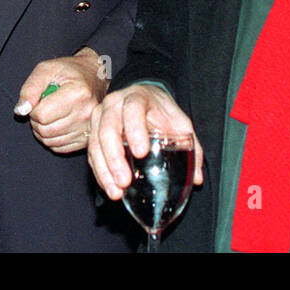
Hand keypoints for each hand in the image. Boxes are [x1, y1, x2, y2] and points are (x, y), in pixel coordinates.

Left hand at [15, 48, 107, 153]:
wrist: (96, 77)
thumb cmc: (70, 71)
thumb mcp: (46, 69)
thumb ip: (30, 89)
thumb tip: (21, 111)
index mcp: (78, 94)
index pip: (42, 115)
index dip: (33, 108)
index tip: (38, 100)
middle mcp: (86, 114)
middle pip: (46, 131)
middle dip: (36, 121)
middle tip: (42, 107)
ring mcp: (88, 129)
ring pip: (51, 141)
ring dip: (43, 130)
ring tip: (50, 114)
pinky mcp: (87, 139)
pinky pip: (59, 147)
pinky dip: (52, 138)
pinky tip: (57, 124)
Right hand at [88, 84, 203, 199]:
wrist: (142, 97)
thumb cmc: (161, 111)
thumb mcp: (180, 122)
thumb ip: (192, 147)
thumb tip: (197, 178)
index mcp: (137, 97)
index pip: (132, 109)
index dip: (135, 130)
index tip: (141, 152)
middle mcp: (114, 104)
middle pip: (108, 128)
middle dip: (114, 157)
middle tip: (125, 181)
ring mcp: (100, 117)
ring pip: (95, 142)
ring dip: (104, 169)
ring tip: (115, 191)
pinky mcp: (92, 131)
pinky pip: (91, 152)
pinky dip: (99, 172)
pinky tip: (109, 187)